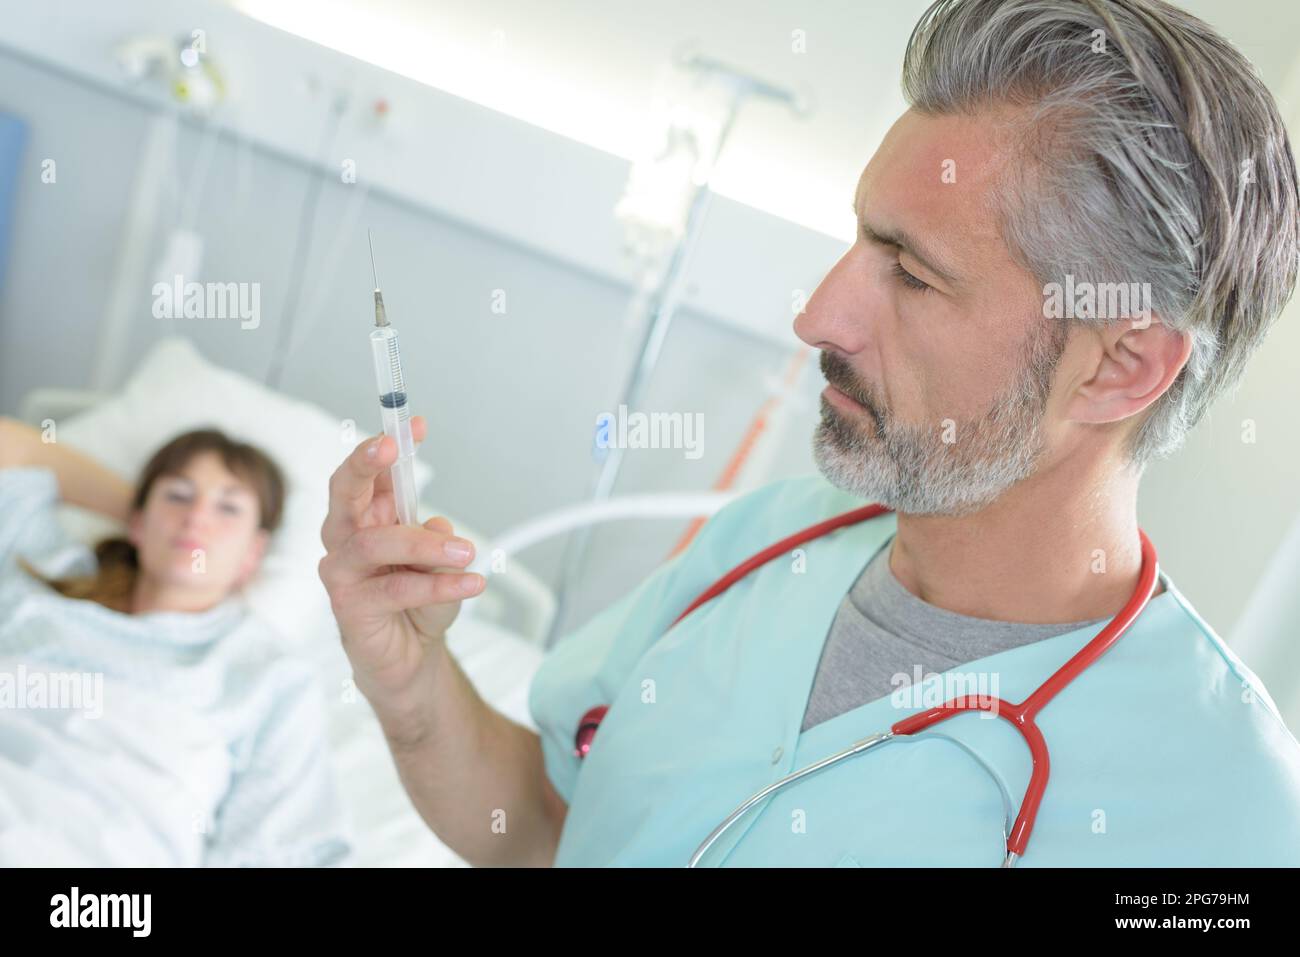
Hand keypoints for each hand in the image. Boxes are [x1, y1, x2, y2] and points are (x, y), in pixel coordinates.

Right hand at [318, 416, 484, 705]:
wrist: (410, 658)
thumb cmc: (418, 601)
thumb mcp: (439, 560)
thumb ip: (436, 537)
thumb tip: (438, 527)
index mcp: (368, 516)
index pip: (370, 473)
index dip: (388, 446)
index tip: (416, 424)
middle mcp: (347, 537)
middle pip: (342, 491)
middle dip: (363, 463)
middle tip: (390, 446)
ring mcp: (342, 572)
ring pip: (374, 543)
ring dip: (425, 544)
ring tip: (466, 551)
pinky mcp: (349, 607)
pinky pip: (395, 588)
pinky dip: (438, 584)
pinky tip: (470, 583)